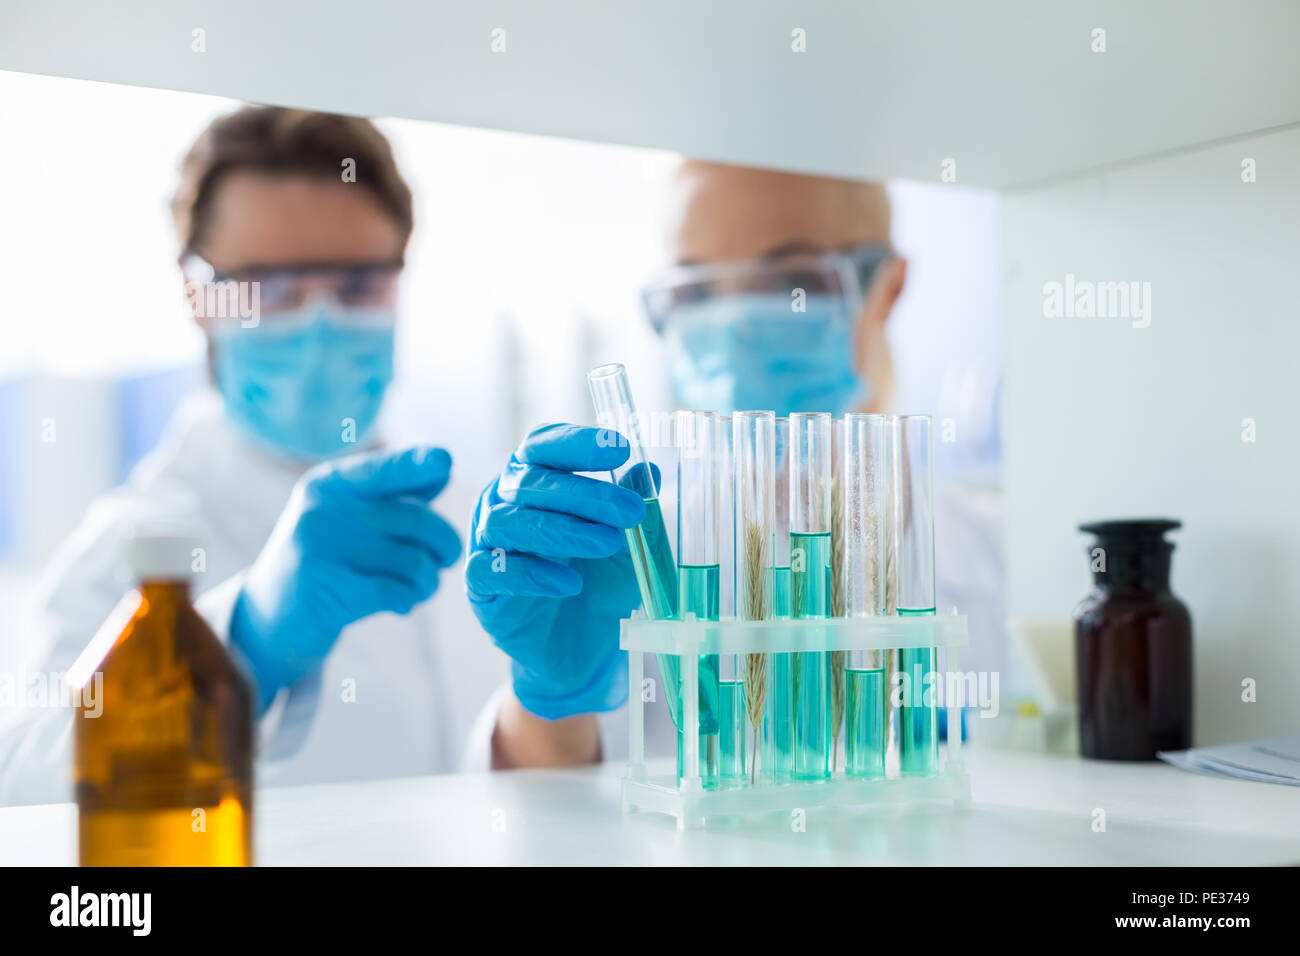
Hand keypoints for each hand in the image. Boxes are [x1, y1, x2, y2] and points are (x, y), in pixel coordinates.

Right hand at [232, 446, 462, 708]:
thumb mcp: (351, 518)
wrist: (272, 616)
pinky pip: (397, 591)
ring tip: (418, 587)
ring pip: (415, 561)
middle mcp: (323, 509)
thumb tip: (441, 470)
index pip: (386, 468)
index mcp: (332, 484)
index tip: (445, 461)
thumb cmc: (330, 560)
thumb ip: (393, 496)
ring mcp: (321, 548)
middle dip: (445, 546)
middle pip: (419, 521)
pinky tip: (400, 603)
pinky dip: (409, 600)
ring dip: (428, 581)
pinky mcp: (327, 589)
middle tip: (445, 561)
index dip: (419, 463)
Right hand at [466, 424, 647, 720]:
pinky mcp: (480, 587)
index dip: (577, 443)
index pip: (543, 446)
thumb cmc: (602, 584)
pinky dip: (532, 574)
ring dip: (563, 530)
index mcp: (535, 480)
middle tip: (630, 511)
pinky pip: (492, 569)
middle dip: (584, 494)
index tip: (620, 449)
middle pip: (530, 482)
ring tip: (607, 544)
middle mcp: (504, 503)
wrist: (583, 649)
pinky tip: (569, 584)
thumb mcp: (631, 546)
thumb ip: (635, 510)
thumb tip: (649, 472)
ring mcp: (488, 543)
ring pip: (509, 521)